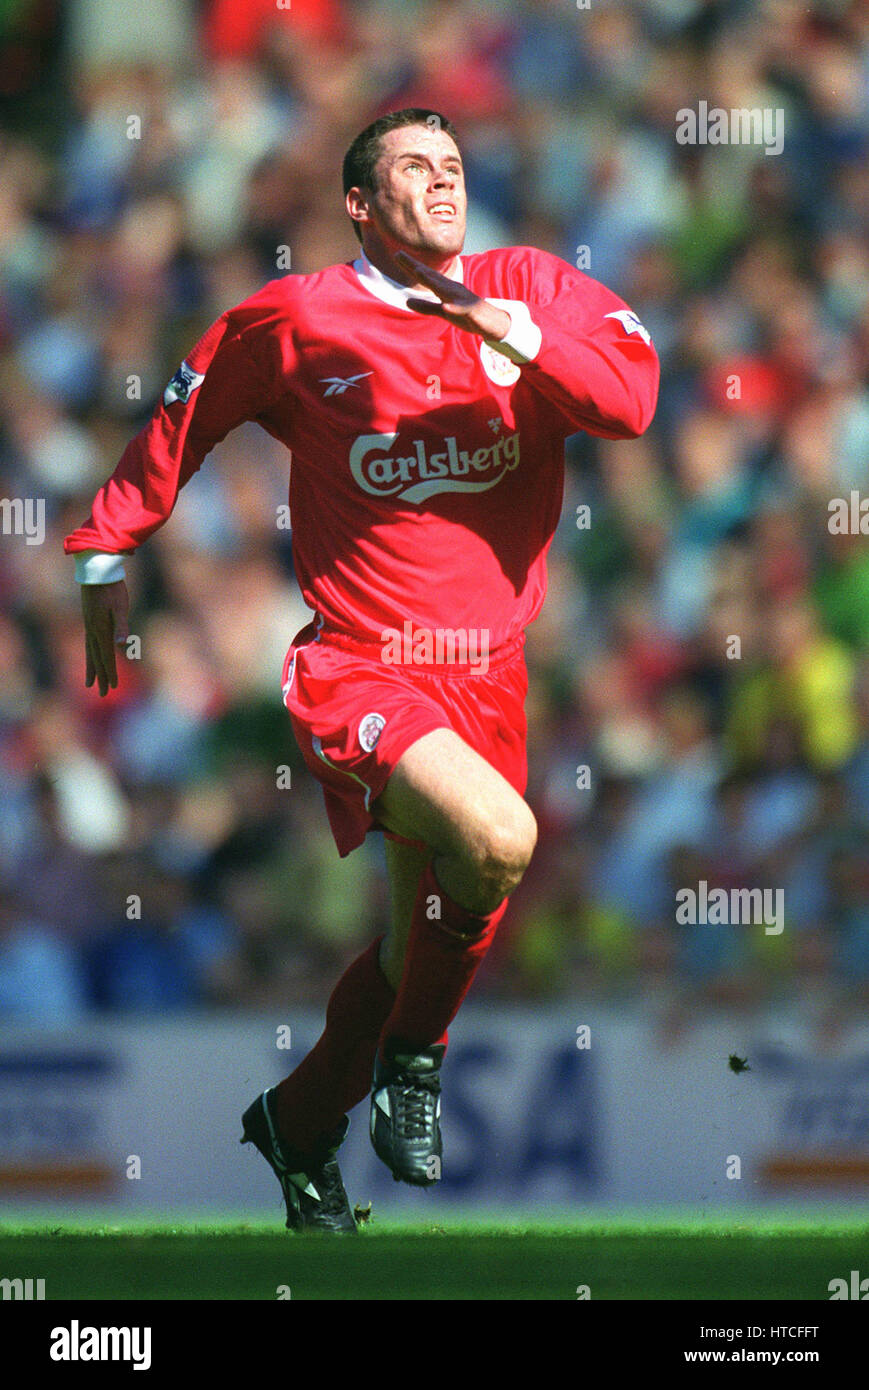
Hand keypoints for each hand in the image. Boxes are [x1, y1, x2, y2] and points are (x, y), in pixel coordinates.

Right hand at [81, 580, 129, 695]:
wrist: (97, 572)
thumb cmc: (112, 588)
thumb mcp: (121, 607)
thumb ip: (122, 626)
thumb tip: (122, 644)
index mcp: (102, 630)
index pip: (107, 657)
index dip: (110, 672)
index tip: (113, 687)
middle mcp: (93, 631)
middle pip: (97, 659)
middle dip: (101, 677)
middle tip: (103, 694)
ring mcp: (90, 626)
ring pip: (90, 653)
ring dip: (92, 669)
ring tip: (89, 683)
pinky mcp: (90, 621)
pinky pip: (89, 644)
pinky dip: (90, 655)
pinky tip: (91, 658)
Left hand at [396, 251, 511, 340]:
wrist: (492, 323)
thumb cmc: (467, 315)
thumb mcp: (443, 312)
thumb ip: (426, 306)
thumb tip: (407, 301)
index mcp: (445, 289)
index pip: (425, 275)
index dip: (410, 265)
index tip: (396, 254)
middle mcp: (452, 289)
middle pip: (431, 276)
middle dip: (415, 266)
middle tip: (398, 254)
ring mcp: (461, 299)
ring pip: (445, 289)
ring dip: (432, 280)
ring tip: (418, 271)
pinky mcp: (471, 312)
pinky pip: (461, 310)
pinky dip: (453, 308)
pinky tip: (445, 307)